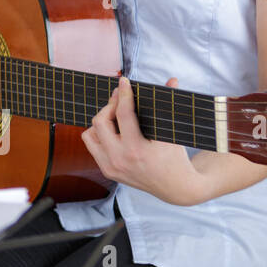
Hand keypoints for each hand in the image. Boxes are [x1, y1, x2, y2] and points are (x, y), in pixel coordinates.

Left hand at [82, 76, 206, 205]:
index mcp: (138, 150)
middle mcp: (120, 160)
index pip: (124, 115)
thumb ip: (169, 103)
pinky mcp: (107, 171)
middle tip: (120, 98)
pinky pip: (92, 145)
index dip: (124, 95)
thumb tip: (171, 79)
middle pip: (100, 121)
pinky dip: (99, 134)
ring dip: (101, 121)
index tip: (124, 81)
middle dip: (110, 105)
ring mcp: (111, 167)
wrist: (176, 188)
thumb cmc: (176, 156)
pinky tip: (112, 129)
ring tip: (116, 115)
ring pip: (90, 133)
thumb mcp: (173, 132)